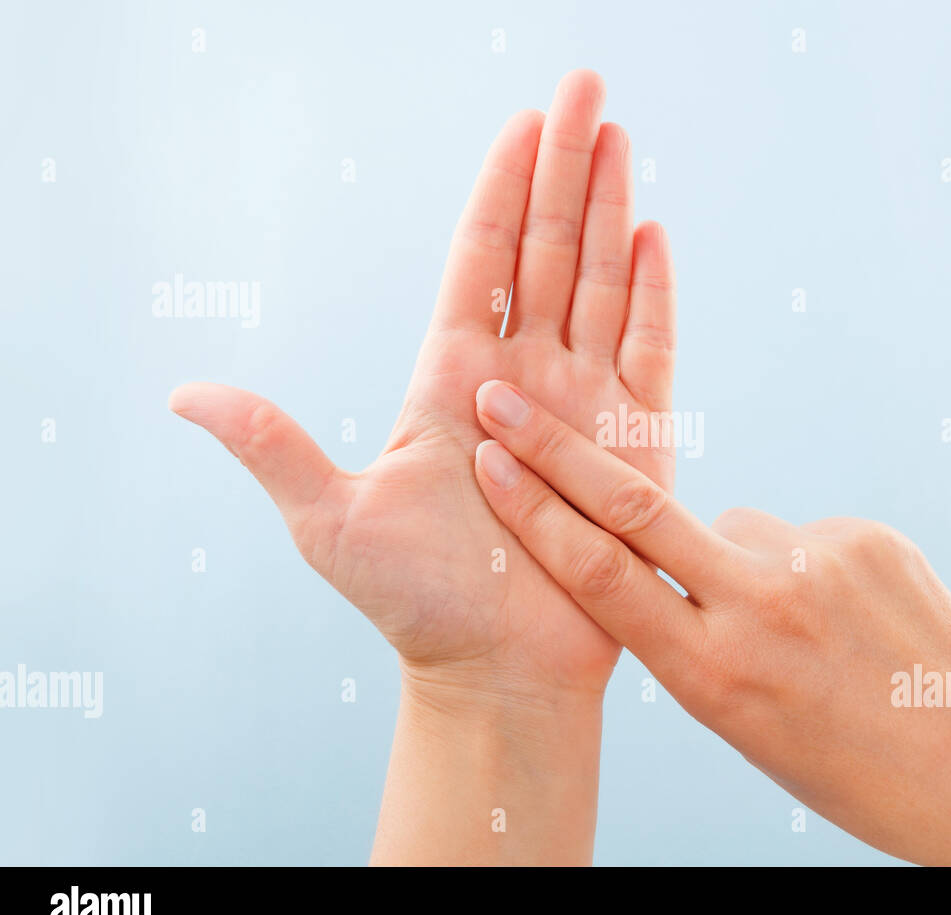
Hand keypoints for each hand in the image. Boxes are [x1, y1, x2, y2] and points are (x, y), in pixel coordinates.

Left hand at [169, 71, 675, 862]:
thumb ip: (273, 445)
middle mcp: (520, 377)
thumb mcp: (329, 520)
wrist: (498, 673)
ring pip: (599, 284)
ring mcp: (579, 404)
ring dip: (610, 210)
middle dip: (564, 168)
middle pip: (547, 252)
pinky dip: (653, 295)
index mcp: (453, 378)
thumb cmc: (416, 606)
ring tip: (618, 138)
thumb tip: (184, 393)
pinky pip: (648, 352)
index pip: (483, 261)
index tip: (521, 121)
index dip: (500, 189)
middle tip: (584, 91)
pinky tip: (652, 237)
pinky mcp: (632, 443)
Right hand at [468, 380, 950, 864]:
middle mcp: (757, 609)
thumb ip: (695, 634)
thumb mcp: (741, 724)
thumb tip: (685, 555)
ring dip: (740, 560)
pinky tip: (851, 618)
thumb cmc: (848, 763)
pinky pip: (802, 532)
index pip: (598, 575)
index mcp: (710, 675)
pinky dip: (805, 564)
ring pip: (735, 525)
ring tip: (805, 630)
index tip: (488, 461)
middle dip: (558, 450)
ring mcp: (818, 561)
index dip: (532, 512)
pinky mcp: (866, 532)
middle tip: (503, 401)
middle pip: (634, 507)